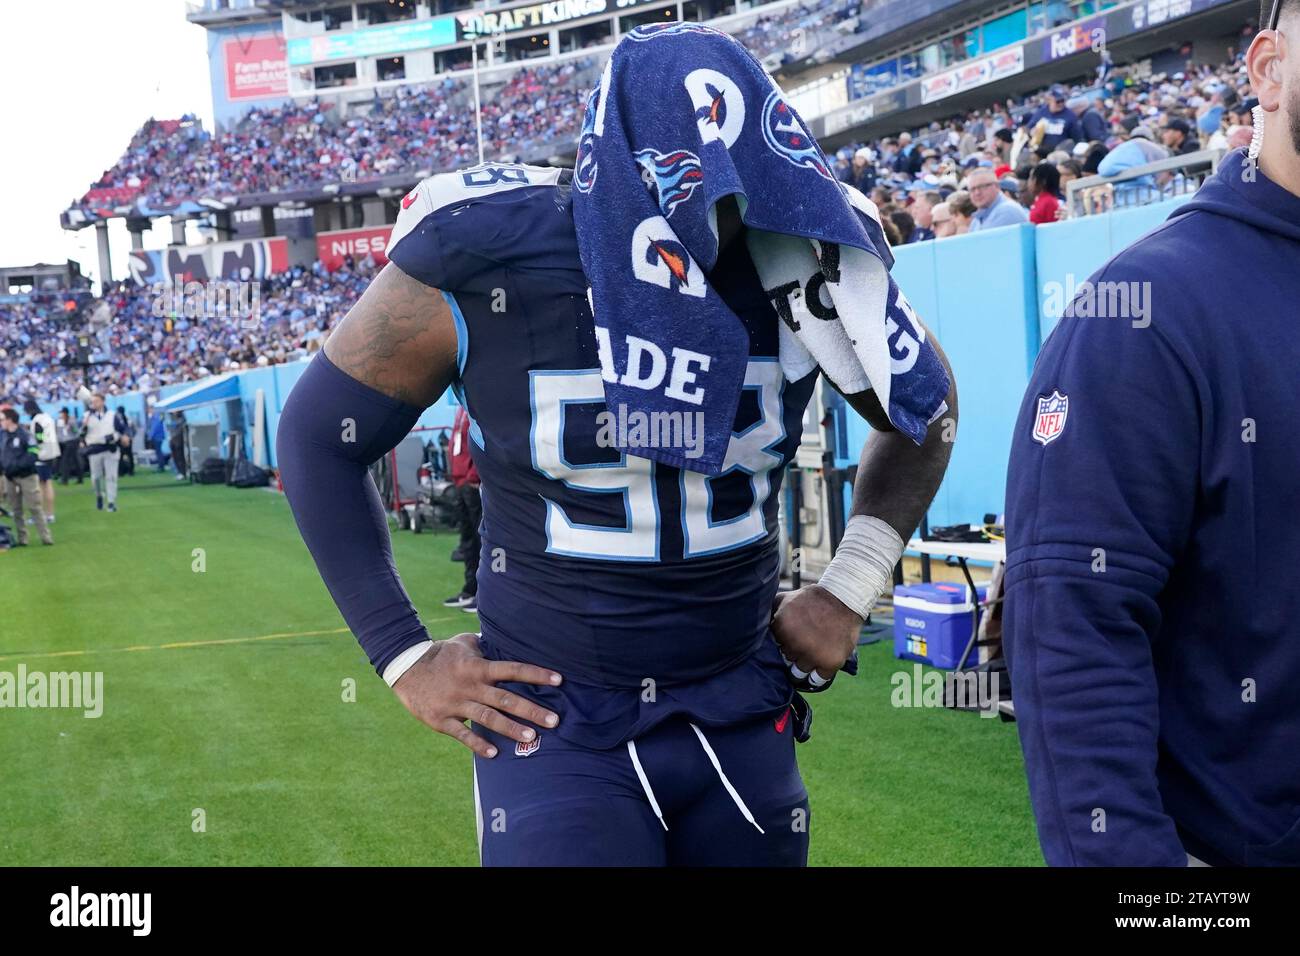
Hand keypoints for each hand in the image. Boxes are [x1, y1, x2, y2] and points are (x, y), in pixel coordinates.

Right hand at [391, 633, 561, 757]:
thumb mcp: (464, 643)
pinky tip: (494, 753)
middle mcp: (470, 685)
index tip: (559, 679)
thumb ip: (487, 645)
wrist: (406, 668)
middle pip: (505, 698)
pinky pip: (462, 735)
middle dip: (531, 710)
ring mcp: (456, 704)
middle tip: (554, 721)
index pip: (512, 669)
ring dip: (510, 728)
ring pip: (488, 718)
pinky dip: (478, 744)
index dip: (536, 674)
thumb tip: (509, 640)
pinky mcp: (441, 720)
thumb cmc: (441, 654)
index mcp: (478, 666)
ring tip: (531, 737)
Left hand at [771, 585, 862, 683]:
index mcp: (781, 628)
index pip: (772, 648)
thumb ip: (769, 613)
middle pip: (785, 660)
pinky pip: (817, 680)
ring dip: (801, 667)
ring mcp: (813, 655)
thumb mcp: (785, 599)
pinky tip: (816, 670)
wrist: (843, 599)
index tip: (785, 644)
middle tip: (798, 649)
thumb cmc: (811, 599)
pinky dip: (816, 677)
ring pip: (798, 672)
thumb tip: (755, 628)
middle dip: (790, 655)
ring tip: (807, 659)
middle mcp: (795, 644)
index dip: (779, 646)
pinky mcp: (830, 663)